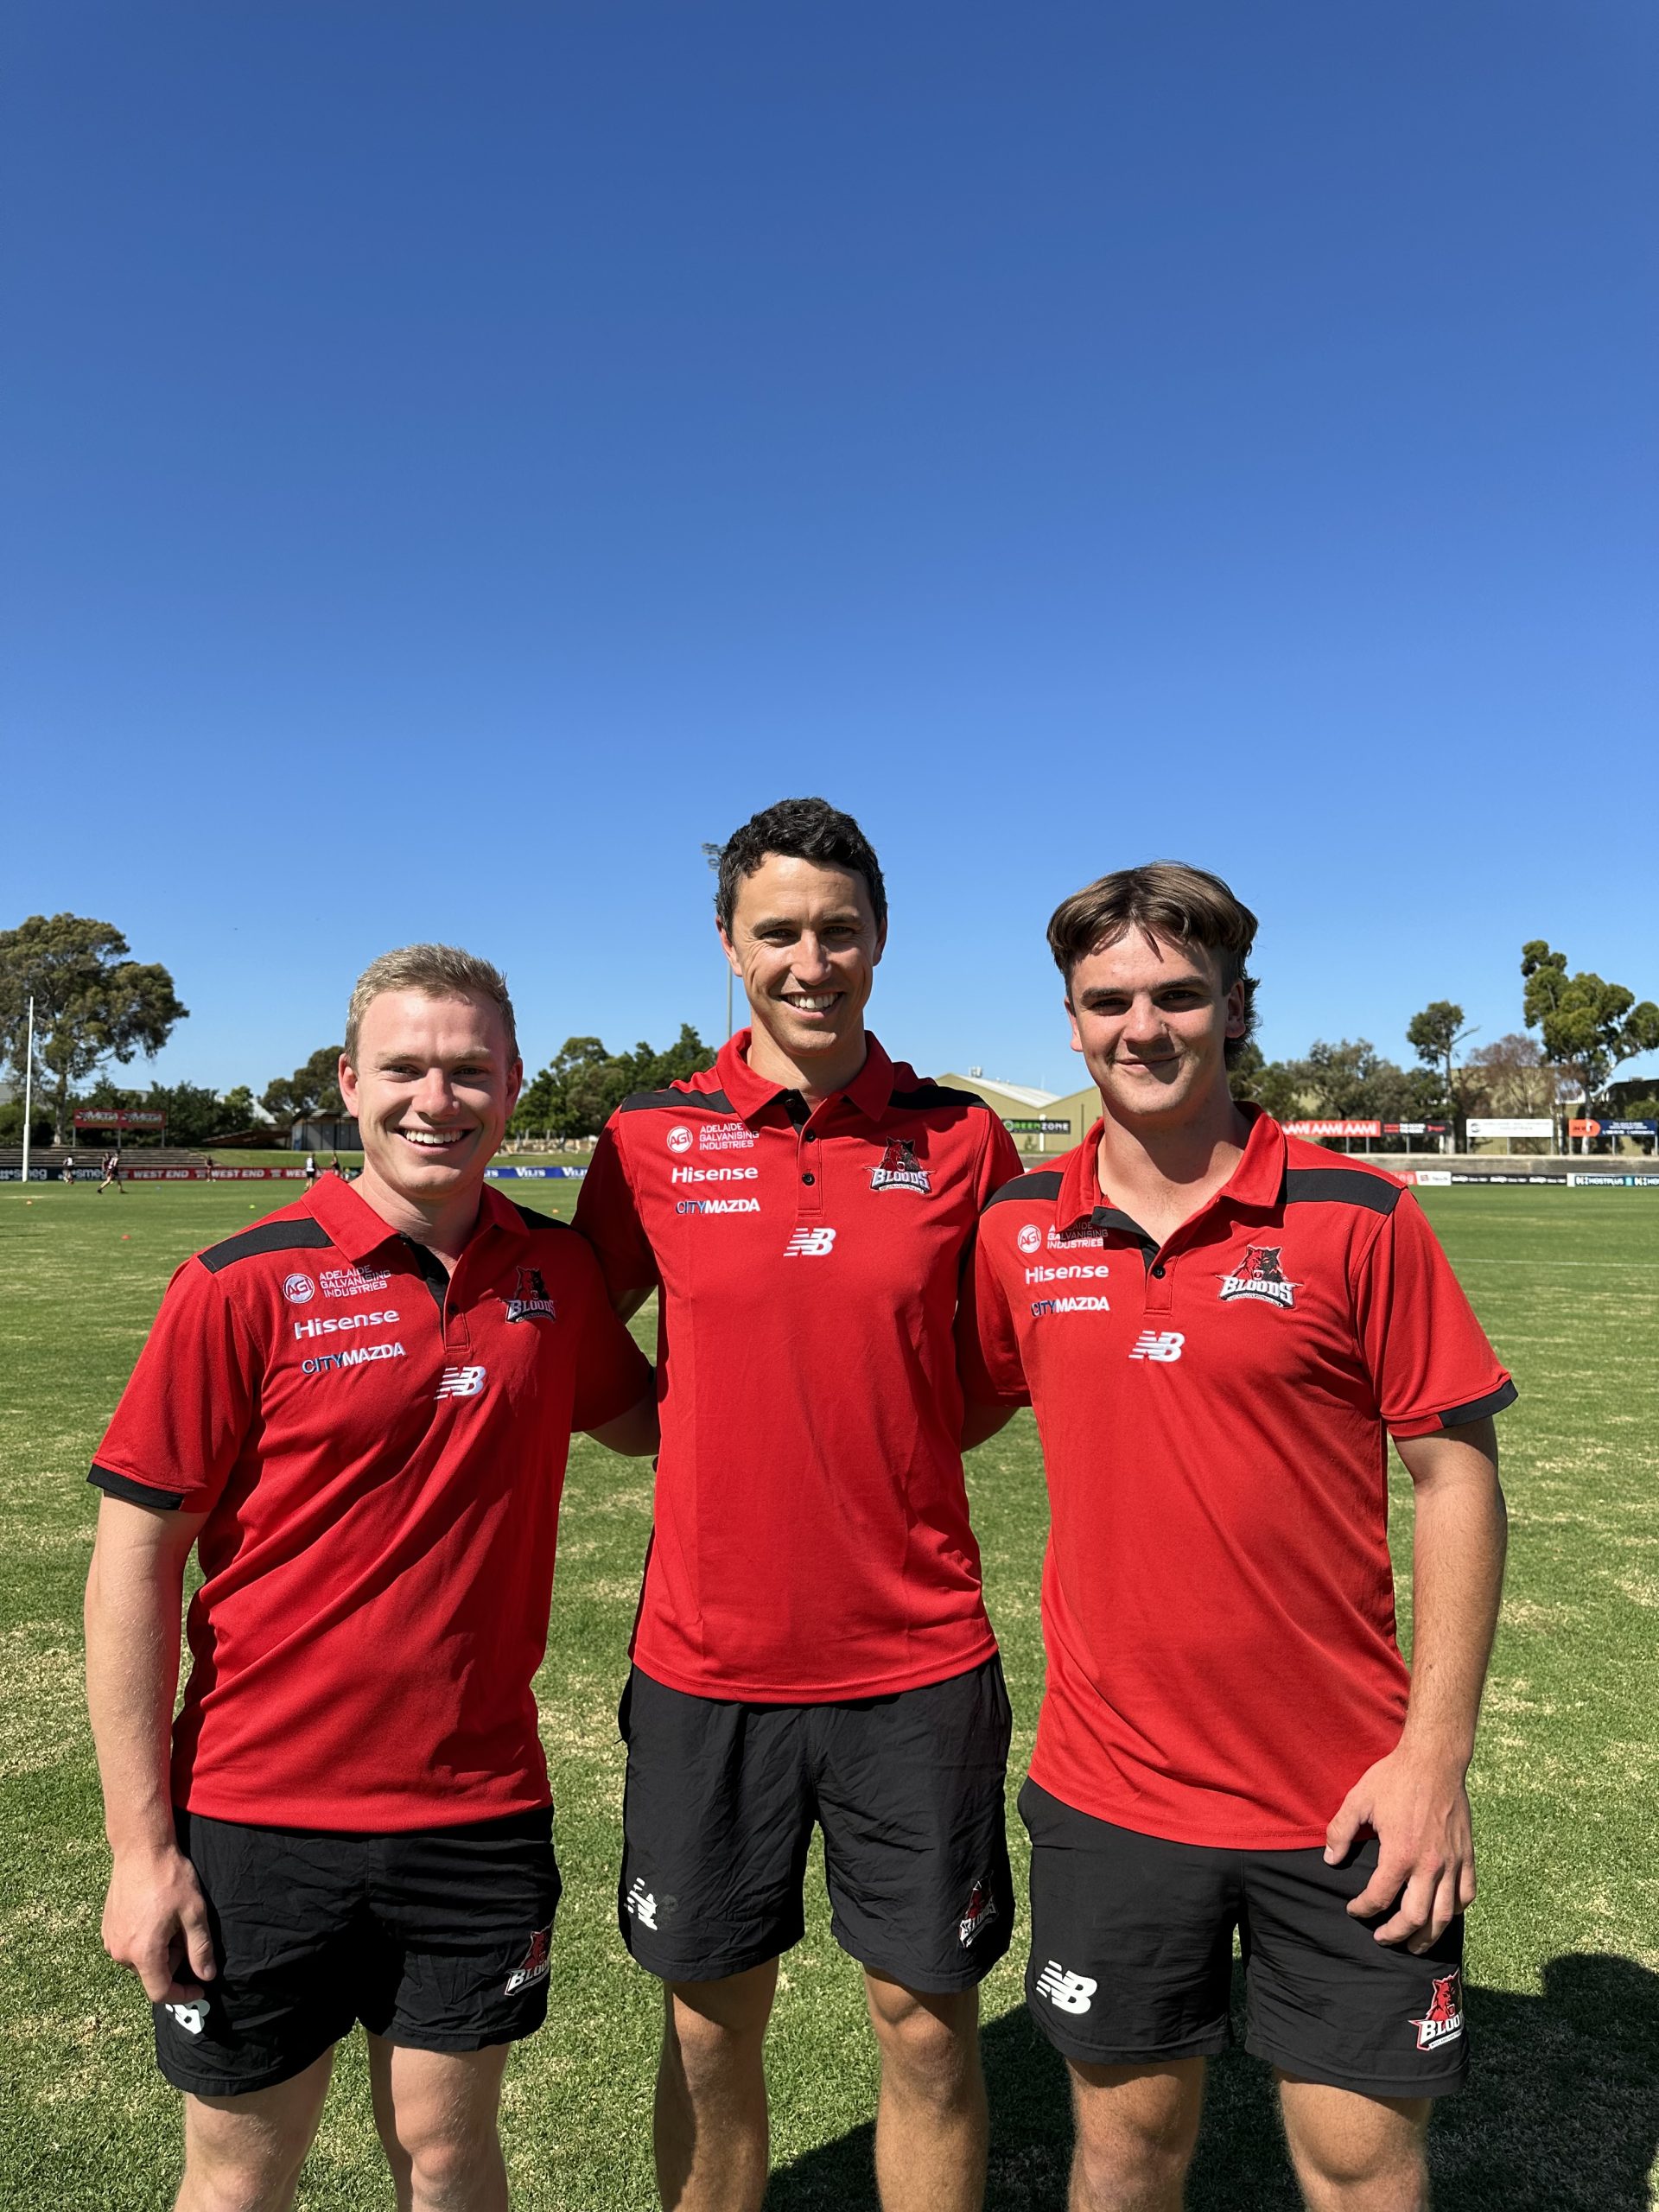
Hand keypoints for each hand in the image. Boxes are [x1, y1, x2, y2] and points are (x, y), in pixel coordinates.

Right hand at [102, 1846, 216, 2002]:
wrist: (140, 1849)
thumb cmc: (169, 1878)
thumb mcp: (194, 1912)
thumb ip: (200, 1948)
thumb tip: (206, 1976)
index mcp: (143, 1952)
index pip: (161, 1992)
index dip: (182, 1994)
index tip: (199, 1986)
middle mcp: (121, 1952)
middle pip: (151, 1974)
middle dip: (173, 1961)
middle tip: (186, 1931)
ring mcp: (110, 1940)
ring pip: (140, 1960)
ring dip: (159, 1950)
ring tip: (171, 1919)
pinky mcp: (106, 1928)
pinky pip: (129, 1946)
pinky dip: (145, 1940)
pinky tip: (155, 1915)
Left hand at [1324, 1742, 1475, 1952]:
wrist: (1435, 1760)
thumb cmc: (1395, 1778)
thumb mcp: (1359, 1800)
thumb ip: (1341, 1831)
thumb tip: (1330, 1860)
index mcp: (1400, 1854)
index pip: (1379, 1897)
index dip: (1363, 1909)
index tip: (1354, 1910)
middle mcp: (1429, 1865)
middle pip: (1415, 1918)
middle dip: (1396, 1935)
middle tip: (1382, 1938)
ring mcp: (1452, 1863)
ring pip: (1444, 1915)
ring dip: (1427, 1935)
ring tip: (1413, 1944)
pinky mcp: (1467, 1856)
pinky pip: (1466, 1894)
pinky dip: (1455, 1911)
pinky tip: (1443, 1915)